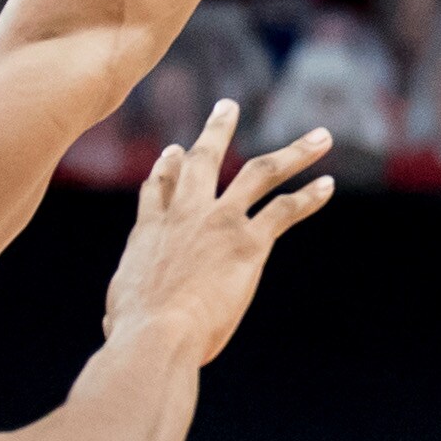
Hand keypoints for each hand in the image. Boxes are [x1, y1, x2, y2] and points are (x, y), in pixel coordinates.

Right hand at [101, 100, 334, 365]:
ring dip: (294, 153)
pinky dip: (308, 197)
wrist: (155, 332)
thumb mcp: (118, 311)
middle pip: (203, 159)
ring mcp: (218, 222)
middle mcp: (184, 214)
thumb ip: (121, 309)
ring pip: (259, 172)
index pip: (159, 188)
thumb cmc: (133, 333)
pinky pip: (283, 210)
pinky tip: (327, 184)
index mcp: (149, 231)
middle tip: (228, 108)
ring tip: (319, 138)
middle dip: (218, 130)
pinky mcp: (247, 242)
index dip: (167, 167)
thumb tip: (113, 326)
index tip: (173, 151)